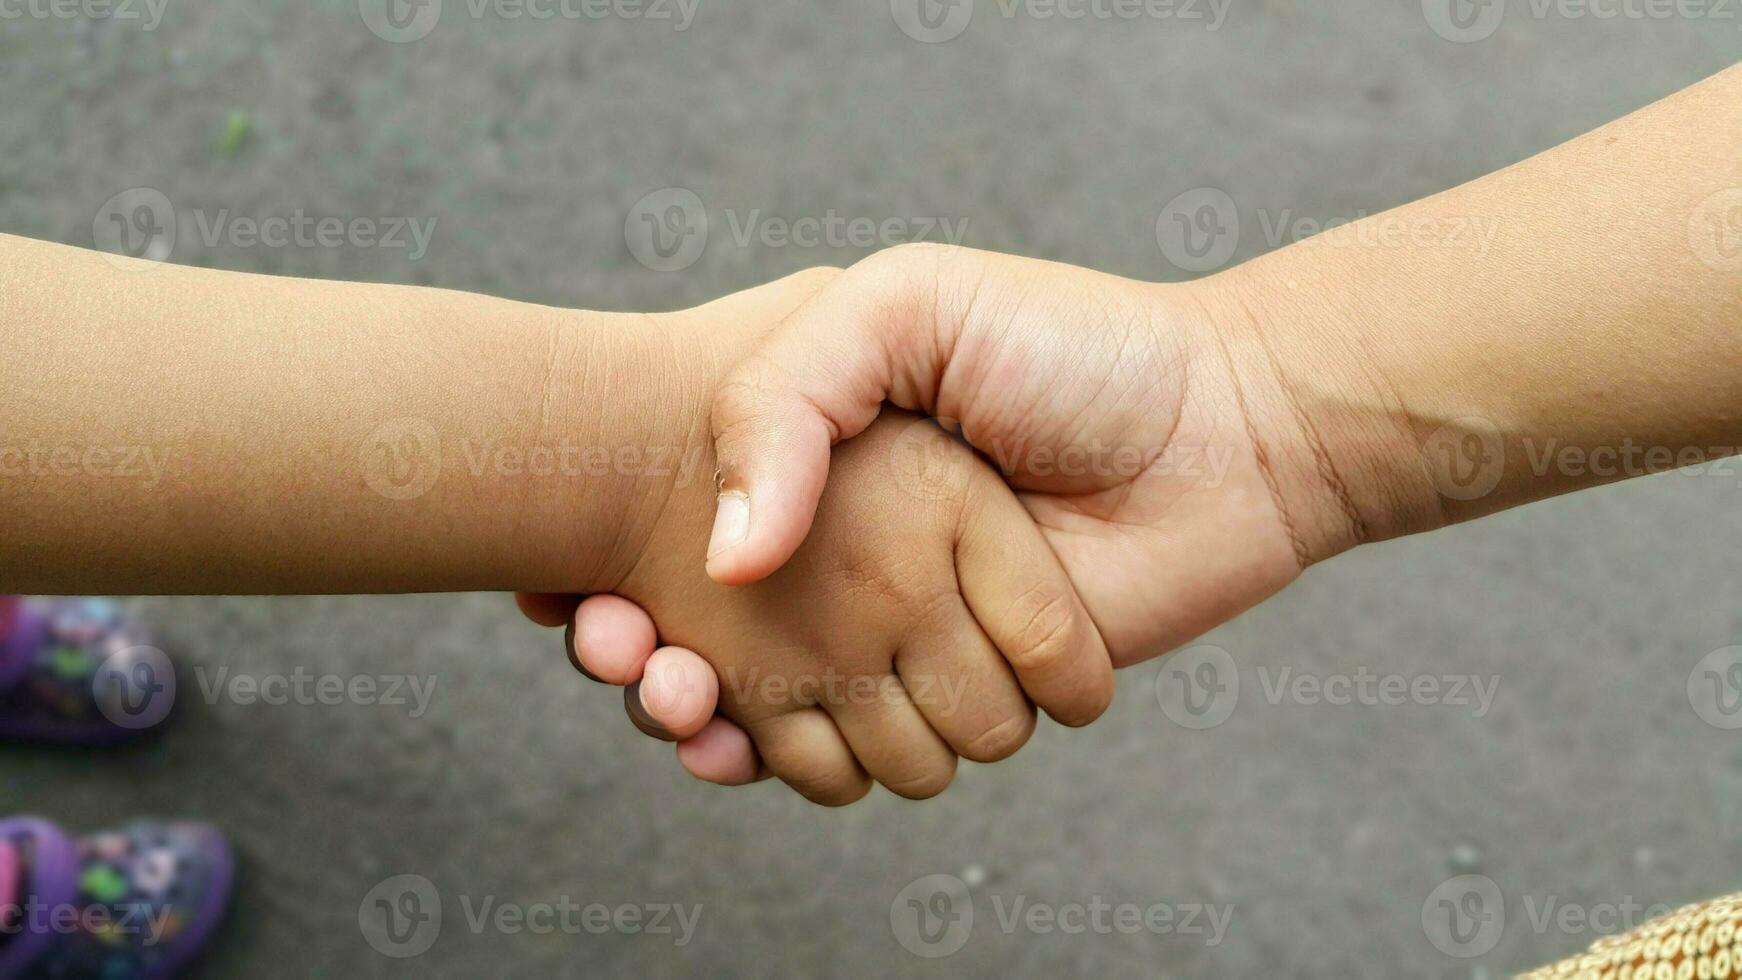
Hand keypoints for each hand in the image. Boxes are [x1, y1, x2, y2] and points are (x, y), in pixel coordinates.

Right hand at [546, 244, 1383, 785]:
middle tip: (620, 655)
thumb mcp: (907, 306)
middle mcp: (849, 551)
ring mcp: (905, 628)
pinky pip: (862, 756)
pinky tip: (743, 750)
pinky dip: (797, 764)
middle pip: (697, 635)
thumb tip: (735, 560)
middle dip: (638, 659)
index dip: (605, 574)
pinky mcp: (969, 694)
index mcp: (818, 460)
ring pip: (768, 708)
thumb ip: (792, 397)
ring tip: (683, 697)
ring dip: (710, 718)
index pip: (671, 535)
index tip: (574, 602)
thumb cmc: (1071, 349)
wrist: (1229, 432)